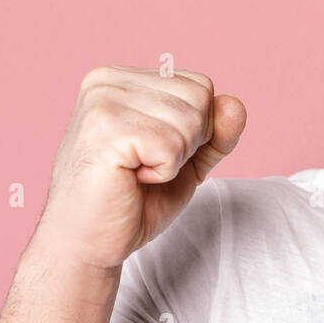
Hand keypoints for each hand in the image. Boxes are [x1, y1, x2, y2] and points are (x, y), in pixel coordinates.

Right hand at [32, 64, 246, 272]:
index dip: (196, 132)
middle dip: (188, 145)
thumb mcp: (188, 161)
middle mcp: (108, 81)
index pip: (201, 86)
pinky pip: (172, 146)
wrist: (88, 243)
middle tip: (144, 168)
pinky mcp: (105, 130)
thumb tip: (236, 104)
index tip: (154, 154)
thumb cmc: (133, 201)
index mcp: (123, 79)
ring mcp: (103, 101)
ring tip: (135, 173)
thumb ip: (216, 132)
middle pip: (200, 100)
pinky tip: (129, 179)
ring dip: (173, 161)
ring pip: (190, 122)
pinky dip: (162, 173)